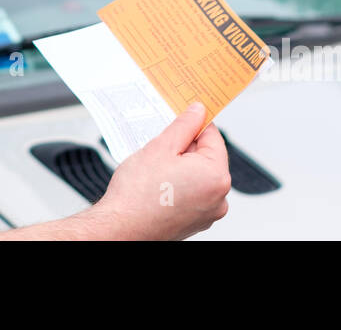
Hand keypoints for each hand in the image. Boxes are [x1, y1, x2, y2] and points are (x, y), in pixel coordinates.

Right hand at [86, 103, 231, 240]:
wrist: (121, 228)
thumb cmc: (137, 195)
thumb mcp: (161, 147)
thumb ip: (184, 125)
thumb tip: (198, 111)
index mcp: (216, 176)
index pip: (212, 136)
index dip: (193, 124)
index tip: (180, 117)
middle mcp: (219, 198)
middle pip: (206, 157)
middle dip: (184, 148)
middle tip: (160, 147)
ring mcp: (208, 213)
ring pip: (197, 175)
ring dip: (180, 166)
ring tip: (156, 169)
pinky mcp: (196, 221)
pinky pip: (192, 192)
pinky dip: (178, 184)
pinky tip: (158, 184)